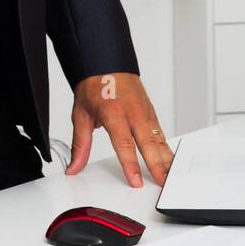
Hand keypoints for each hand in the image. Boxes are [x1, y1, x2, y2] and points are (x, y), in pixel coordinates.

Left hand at [66, 72, 173, 187]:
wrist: (105, 62)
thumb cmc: (94, 86)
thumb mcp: (80, 115)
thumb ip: (79, 145)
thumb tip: (74, 166)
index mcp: (113, 112)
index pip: (124, 143)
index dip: (130, 164)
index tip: (136, 181)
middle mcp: (132, 112)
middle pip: (147, 143)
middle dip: (157, 165)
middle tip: (162, 183)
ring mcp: (144, 111)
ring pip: (158, 138)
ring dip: (166, 158)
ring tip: (171, 176)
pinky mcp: (151, 111)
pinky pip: (160, 132)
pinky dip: (166, 147)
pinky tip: (170, 160)